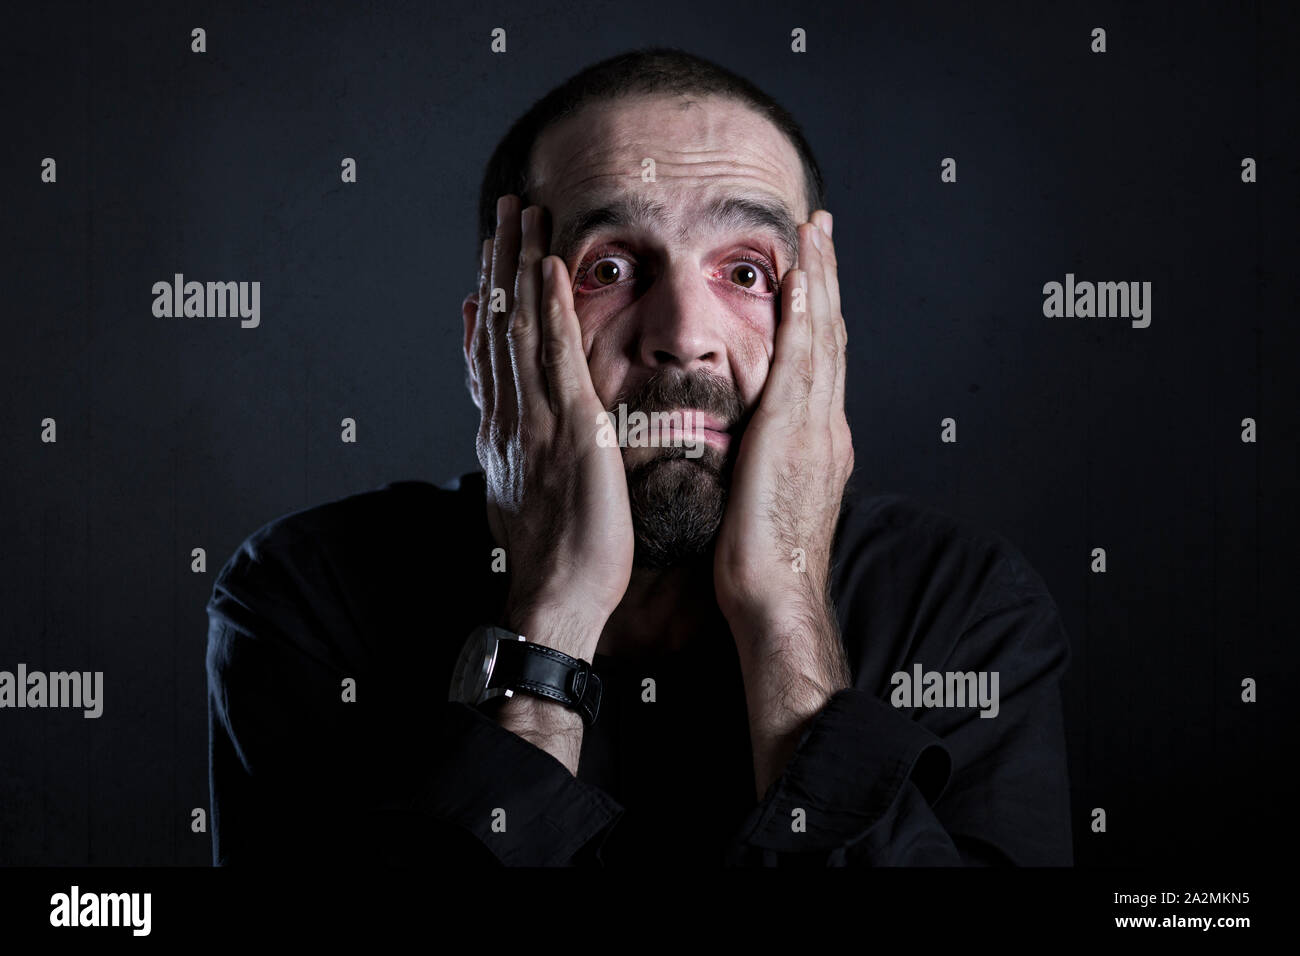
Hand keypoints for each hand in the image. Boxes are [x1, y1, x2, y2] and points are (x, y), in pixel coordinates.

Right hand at [469, 195, 634, 659]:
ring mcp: (534, 422)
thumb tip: (511, 431)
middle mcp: (508, 419)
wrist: (557, 600)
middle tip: (504, 210)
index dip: (489, 300)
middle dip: (500, 262)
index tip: (490, 261)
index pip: (490, 353)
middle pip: (499, 325)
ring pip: (520, 329)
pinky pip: (555, 357)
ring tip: (523, 214)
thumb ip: (520, 455)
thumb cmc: (556, 562)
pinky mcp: (571, 431)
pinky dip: (548, 310)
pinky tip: (549, 269)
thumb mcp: (527, 498)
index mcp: (502, 434)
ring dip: (520, 266)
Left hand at [712, 211, 853, 649]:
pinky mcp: (794, 434)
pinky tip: (799, 280)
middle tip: (821, 228)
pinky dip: (805, 318)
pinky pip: (802, 362)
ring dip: (819, 280)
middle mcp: (826, 425)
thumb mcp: (764, 497)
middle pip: (829, 336)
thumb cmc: (760, 561)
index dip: (817, 311)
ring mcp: (817, 427)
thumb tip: (745, 443)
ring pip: (823, 337)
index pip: (819, 360)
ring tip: (815, 232)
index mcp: (817, 440)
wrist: (775, 596)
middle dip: (826, 279)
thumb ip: (761, 460)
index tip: (809, 269)